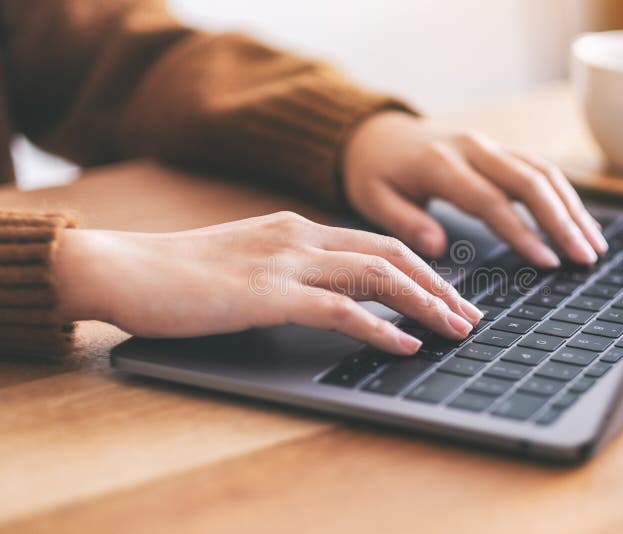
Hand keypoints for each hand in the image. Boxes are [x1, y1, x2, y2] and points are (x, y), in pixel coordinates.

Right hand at [53, 212, 482, 353]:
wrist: (124, 267)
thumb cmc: (178, 273)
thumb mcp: (246, 263)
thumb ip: (287, 273)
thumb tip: (322, 298)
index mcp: (296, 228)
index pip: (376, 242)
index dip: (420, 267)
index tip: (446, 292)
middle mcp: (300, 237)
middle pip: (392, 254)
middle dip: (438, 285)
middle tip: (468, 314)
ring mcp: (287, 262)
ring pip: (378, 276)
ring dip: (424, 304)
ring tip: (454, 329)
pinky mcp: (269, 294)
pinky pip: (341, 309)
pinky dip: (380, 327)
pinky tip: (404, 344)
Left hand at [342, 111, 607, 266]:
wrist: (376, 134)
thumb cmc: (375, 172)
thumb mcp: (372, 198)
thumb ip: (404, 222)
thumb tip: (438, 248)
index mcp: (440, 164)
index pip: (490, 200)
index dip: (521, 232)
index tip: (546, 262)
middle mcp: (472, 149)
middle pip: (528, 181)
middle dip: (562, 221)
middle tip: (585, 258)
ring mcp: (489, 145)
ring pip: (541, 172)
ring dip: (572, 208)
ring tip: (594, 246)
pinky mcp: (498, 150)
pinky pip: (538, 168)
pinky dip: (564, 195)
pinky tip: (580, 221)